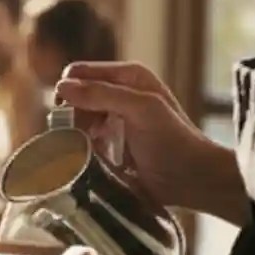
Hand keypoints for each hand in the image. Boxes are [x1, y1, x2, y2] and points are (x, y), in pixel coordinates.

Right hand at [56, 61, 223, 211]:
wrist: (193, 180)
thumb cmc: (173, 142)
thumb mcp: (141, 109)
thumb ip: (103, 94)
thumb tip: (61, 86)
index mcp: (127, 76)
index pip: (78, 74)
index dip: (68, 93)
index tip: (70, 119)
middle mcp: (119, 93)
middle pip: (73, 98)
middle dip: (71, 118)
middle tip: (81, 139)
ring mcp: (114, 119)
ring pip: (75, 121)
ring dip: (76, 136)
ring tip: (91, 151)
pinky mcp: (111, 142)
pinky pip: (83, 141)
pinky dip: (83, 150)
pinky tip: (97, 159)